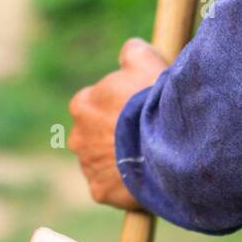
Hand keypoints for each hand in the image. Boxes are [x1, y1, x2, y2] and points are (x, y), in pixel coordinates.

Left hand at [68, 38, 167, 208]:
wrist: (164, 144)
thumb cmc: (152, 101)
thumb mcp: (147, 62)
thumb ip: (133, 52)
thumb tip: (130, 50)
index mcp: (82, 105)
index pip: (95, 106)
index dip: (117, 109)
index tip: (136, 113)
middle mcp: (77, 136)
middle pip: (95, 137)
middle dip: (113, 138)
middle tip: (142, 138)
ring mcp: (87, 166)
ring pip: (102, 164)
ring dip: (118, 163)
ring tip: (145, 161)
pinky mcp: (99, 191)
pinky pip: (111, 189)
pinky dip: (124, 186)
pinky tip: (143, 179)